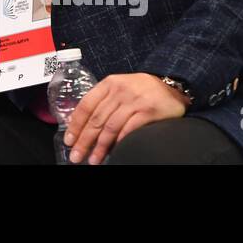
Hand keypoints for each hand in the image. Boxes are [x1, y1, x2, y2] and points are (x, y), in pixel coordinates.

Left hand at [63, 72, 188, 163]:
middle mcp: (119, 90)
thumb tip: (84, 125)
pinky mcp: (149, 111)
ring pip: (110, 127)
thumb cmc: (142, 89)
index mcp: (109, 84)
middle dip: (84, 140)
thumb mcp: (120, 87)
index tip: (69, 140)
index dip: (76, 124)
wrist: (173, 84)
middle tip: (76, 155)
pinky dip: (120, 142)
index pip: (86, 105)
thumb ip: (104, 101)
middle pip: (96, 119)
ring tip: (94, 159)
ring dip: (100, 146)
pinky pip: (129, 129)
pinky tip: (114, 152)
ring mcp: (134, 100)